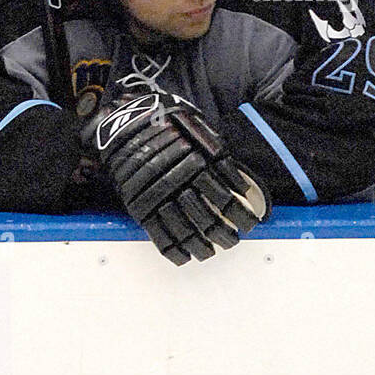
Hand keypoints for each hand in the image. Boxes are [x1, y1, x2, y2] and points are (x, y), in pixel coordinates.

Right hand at [83, 87, 269, 264]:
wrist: (123, 119)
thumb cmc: (164, 119)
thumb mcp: (197, 126)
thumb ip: (218, 155)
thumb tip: (240, 185)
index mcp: (196, 162)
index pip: (226, 199)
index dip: (241, 216)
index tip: (250, 224)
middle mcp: (179, 182)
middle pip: (208, 220)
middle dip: (224, 235)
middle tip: (232, 240)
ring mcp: (158, 196)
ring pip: (185, 233)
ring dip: (202, 247)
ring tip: (211, 251)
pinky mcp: (140, 205)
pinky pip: (159, 236)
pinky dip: (174, 251)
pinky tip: (185, 256)